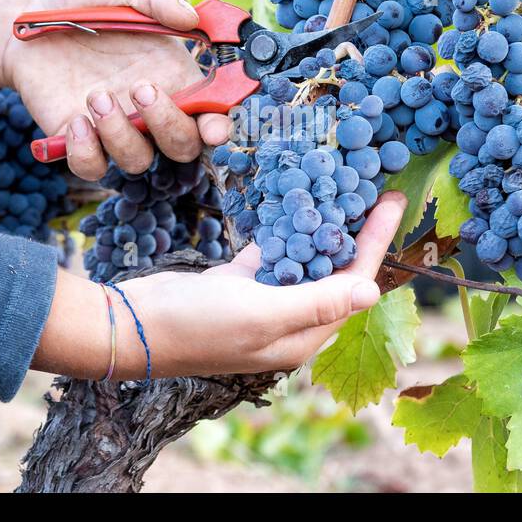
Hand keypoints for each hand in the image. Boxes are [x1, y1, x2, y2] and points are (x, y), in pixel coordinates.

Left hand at [10, 0, 232, 179]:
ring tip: (95, 94)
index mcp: (173, 75)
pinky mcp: (76, 138)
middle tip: (140, 88)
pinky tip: (75, 122)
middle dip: (169, 126)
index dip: (220, 127)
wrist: (21, 17)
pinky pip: (92, 167)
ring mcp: (114, 127)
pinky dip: (86, 153)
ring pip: (138, 161)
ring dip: (121, 135)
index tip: (216, 130)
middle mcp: (149, 109)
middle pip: (182, 146)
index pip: (210, 112)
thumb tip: (190, 16)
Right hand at [32, 192, 407, 378]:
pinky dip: (283, 227)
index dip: (374, 244)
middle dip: (355, 230)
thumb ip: (315, 301)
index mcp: (301, 335)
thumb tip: (373, 292)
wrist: (130, 328)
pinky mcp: (236, 285)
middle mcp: (288, 322)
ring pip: (304, 259)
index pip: (353, 285)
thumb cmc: (196, 326)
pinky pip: (271, 253)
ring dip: (321, 224)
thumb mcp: (259, 313)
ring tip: (340, 185)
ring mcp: (261, 303)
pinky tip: (293, 198)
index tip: (391, 202)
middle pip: (334, 270)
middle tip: (374, 187)